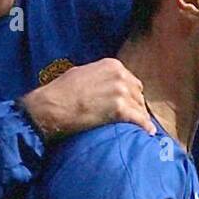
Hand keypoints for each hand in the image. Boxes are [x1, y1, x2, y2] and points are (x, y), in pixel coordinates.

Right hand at [18, 58, 152, 140]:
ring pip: (139, 107)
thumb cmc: (59, 92)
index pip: (131, 81)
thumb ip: (98, 77)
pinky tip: (148, 133)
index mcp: (111, 65)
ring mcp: (120, 92)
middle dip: (137, 105)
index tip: (130, 104)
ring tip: (142, 128)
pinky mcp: (119, 109)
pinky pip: (139, 119)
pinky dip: (144, 126)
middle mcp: (119, 76)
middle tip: (136, 118)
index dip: (131, 94)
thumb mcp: (81, 74)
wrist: (50, 107)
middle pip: (137, 94)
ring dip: (140, 117)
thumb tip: (102, 85)